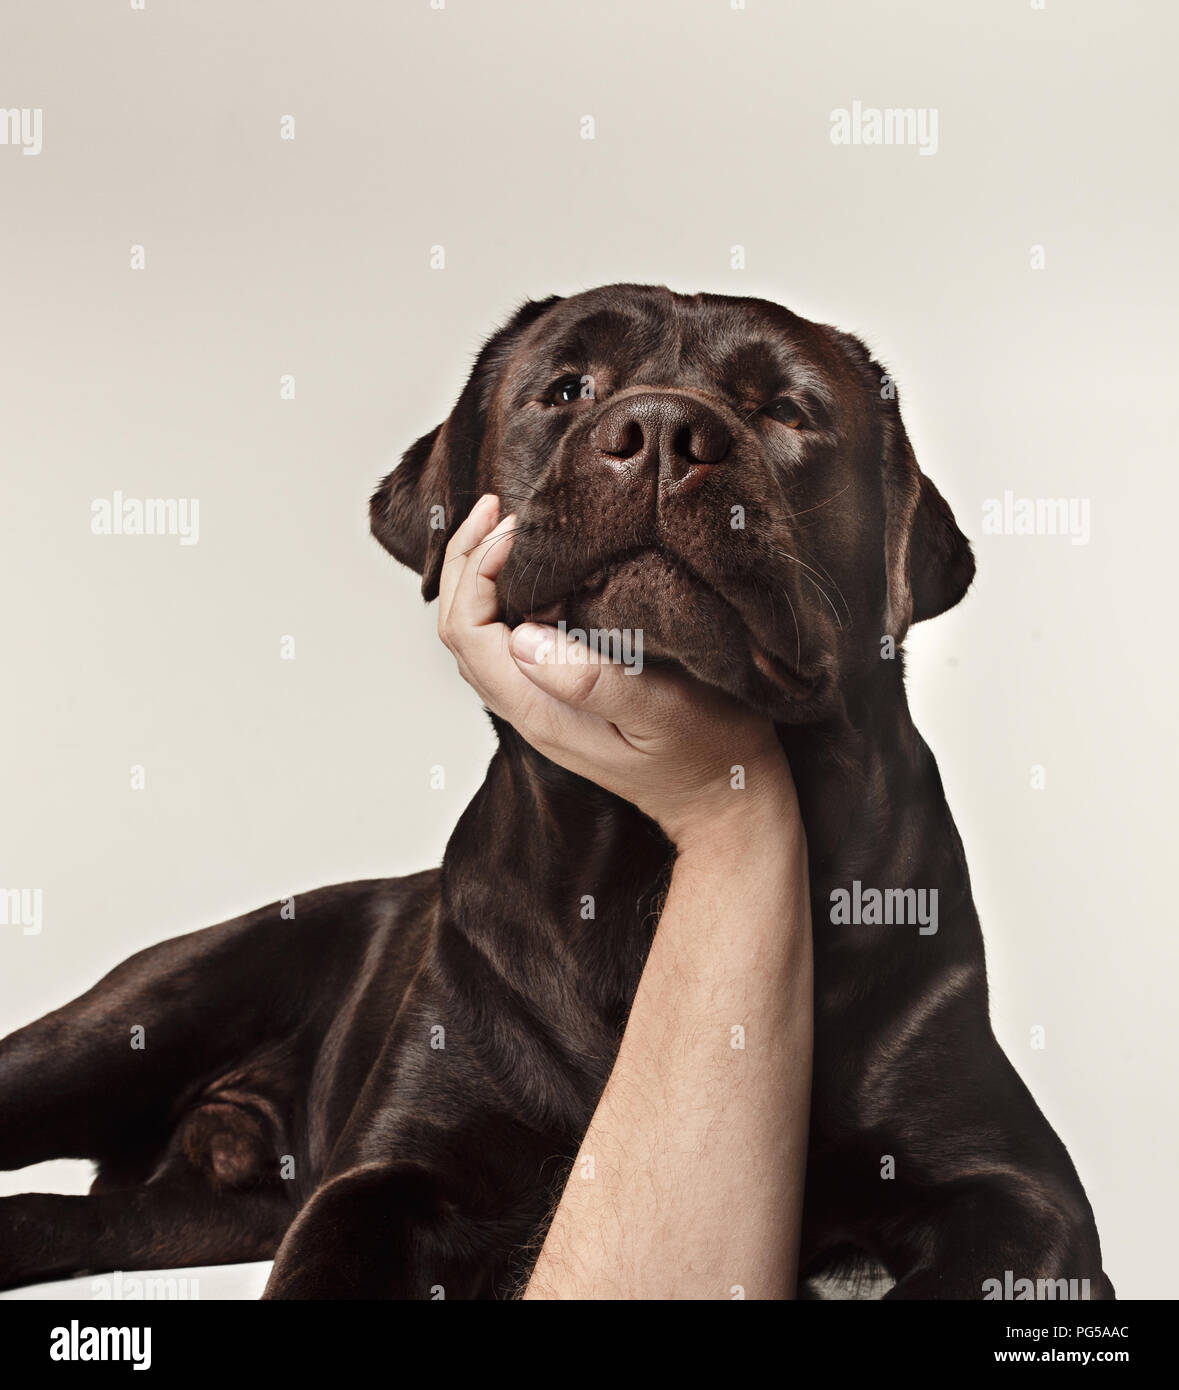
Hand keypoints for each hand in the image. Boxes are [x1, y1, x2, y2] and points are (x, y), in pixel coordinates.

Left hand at [436, 495, 798, 850]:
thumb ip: (589, 679)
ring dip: (481, 578)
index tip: (518, 530)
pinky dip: (505, 598)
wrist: (728, 798)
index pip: (468, 632)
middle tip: (498, 508)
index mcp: (540, 710)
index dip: (478, 572)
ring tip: (506, 527)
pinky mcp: (560, 699)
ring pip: (478, 637)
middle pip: (460, 631)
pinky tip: (536, 570)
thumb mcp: (660, 711)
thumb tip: (521, 636)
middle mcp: (527, 709)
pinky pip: (507, 644)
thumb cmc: (708, 752)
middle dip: (467, 563)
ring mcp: (541, 706)